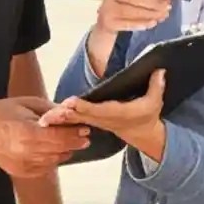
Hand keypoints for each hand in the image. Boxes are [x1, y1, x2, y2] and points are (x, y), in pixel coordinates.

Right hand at [0, 96, 90, 177]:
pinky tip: (53, 151)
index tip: (85, 128)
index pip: (61, 136)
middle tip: (84, 136)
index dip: (75, 133)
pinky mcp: (21, 172)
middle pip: (61, 150)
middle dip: (74, 142)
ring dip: (65, 151)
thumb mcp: (26, 103)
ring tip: (69, 142)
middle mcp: (27, 152)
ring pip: (55, 161)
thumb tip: (69, 110)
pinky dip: (52, 160)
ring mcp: (24, 165)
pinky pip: (45, 168)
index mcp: (28, 133)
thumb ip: (49, 108)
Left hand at [40, 69, 166, 148]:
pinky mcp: (91, 121)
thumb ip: (156, 86)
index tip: (72, 103)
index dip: (85, 108)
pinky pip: (74, 121)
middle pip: (83, 118)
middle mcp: (105, 119)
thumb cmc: (147, 115)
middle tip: (52, 114)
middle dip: (67, 116)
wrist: (142, 134)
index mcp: (119, 114)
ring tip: (44, 119)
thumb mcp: (155, 102)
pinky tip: (47, 119)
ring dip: (60, 120)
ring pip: (75, 121)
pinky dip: (62, 120)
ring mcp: (97, 122)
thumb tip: (159, 69)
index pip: (100, 111)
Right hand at [95, 0, 176, 34]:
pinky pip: (128, 24)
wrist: (108, 18)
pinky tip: (153, 22)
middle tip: (168, 7)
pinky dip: (143, 23)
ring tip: (163, 15)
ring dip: (151, 14)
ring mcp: (108, 7)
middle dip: (154, 2)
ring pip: (131, 11)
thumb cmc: (128, 0)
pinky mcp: (108, 22)